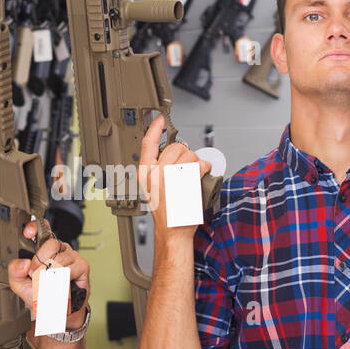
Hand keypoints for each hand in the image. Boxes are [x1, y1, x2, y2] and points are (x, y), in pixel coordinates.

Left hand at [7, 219, 90, 330]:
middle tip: (35, 274)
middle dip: (39, 262)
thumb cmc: (42, 295)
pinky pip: (69, 269)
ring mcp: (71, 256)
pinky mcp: (82, 266)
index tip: (28, 233)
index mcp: (44, 249)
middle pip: (50, 244)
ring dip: (50, 274)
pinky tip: (59, 285)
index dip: (35, 227)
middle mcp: (59, 249)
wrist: (58, 311)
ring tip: (48, 283)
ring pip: (59, 258)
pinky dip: (61, 279)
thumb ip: (15, 272)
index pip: (42, 229)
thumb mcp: (21, 285)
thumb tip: (23, 263)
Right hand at [138, 114, 210, 248]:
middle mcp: (156, 172)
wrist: (172, 230)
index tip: (160, 118)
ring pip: (189, 154)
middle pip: (175, 147)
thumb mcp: (152, 187)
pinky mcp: (186, 180)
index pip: (147, 143)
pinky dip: (204, 168)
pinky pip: (200, 164)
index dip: (155, 128)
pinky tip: (200, 177)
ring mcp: (171, 175)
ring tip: (192, 176)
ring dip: (195, 162)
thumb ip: (157, 169)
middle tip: (186, 168)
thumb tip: (172, 153)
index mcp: (145, 172)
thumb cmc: (165, 212)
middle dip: (185, 154)